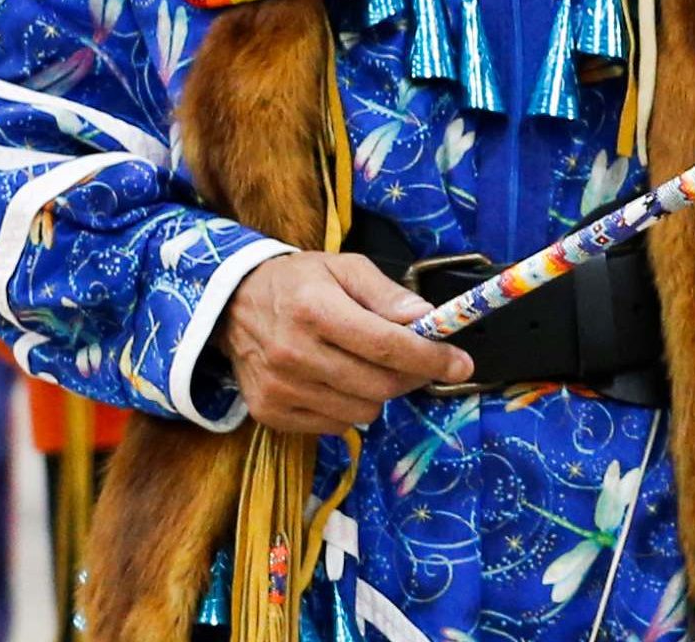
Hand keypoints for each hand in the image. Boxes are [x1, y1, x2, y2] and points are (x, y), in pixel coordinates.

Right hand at [221, 252, 472, 436]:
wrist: (233, 304)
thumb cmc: (300, 282)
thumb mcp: (345, 269)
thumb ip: (388, 294)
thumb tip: (426, 318)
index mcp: (316, 310)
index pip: (386, 345)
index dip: (430, 358)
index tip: (461, 364)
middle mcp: (294, 353)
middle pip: (379, 384)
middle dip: (413, 376)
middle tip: (420, 362)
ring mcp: (279, 388)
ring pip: (361, 411)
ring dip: (381, 393)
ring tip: (370, 366)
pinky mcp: (269, 411)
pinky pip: (333, 426)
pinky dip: (349, 409)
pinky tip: (340, 382)